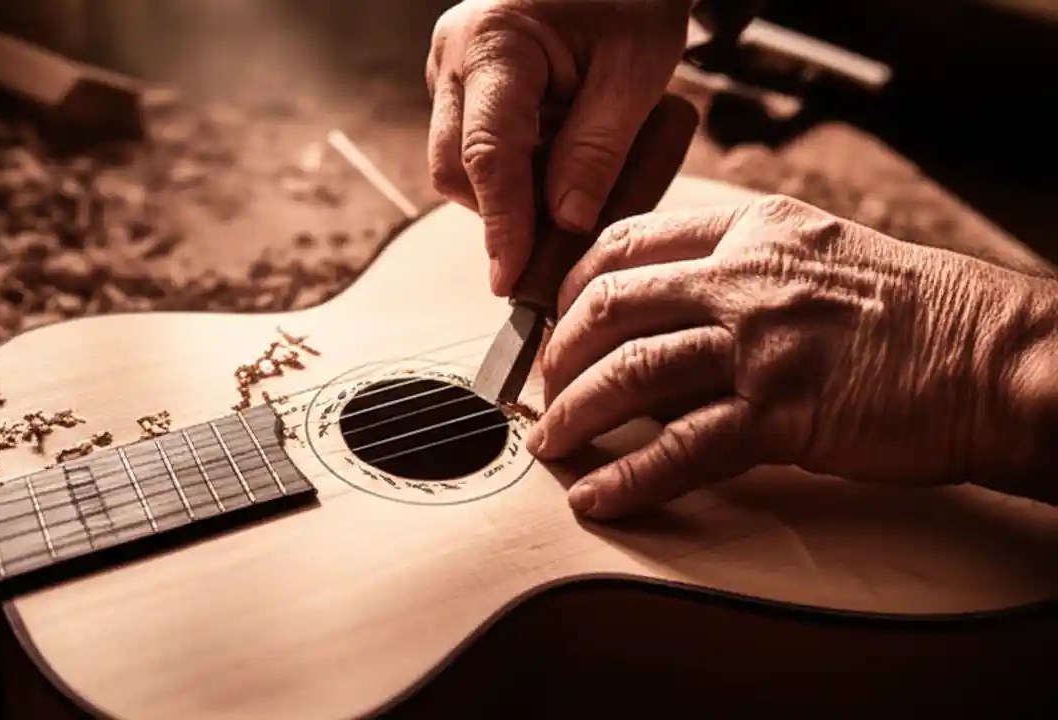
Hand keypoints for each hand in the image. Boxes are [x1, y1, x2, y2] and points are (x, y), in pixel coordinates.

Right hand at [425, 0, 693, 294]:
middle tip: (572, 226)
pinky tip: (562, 150)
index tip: (512, 280)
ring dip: (514, 188)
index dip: (502, 225)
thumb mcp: (636, 71)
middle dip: (507, 208)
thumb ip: (598, 150)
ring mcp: (450, 70)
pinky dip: (517, 167)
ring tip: (579, 169)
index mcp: (493, 44)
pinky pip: (475, 147)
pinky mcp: (462, 84)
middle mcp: (454, 57)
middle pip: (456, 168)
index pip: (486, 155)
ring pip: (461, 164)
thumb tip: (565, 225)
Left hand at [526, 194, 1057, 517]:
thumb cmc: (915, 313)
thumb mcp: (819, 254)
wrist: (998, 357)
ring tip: (548, 442)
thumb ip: (741, 268)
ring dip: (576, 413)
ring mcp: (763, 342)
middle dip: (559, 353)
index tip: (552, 319)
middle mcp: (747, 276)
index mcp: (752, 229)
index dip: (571, 285)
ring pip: (632, 371)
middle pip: (611, 305)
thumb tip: (665, 311)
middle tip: (541, 387)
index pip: (626, 243)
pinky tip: (597, 496)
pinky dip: (628, 476)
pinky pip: (680, 448)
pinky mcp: (783, 412)